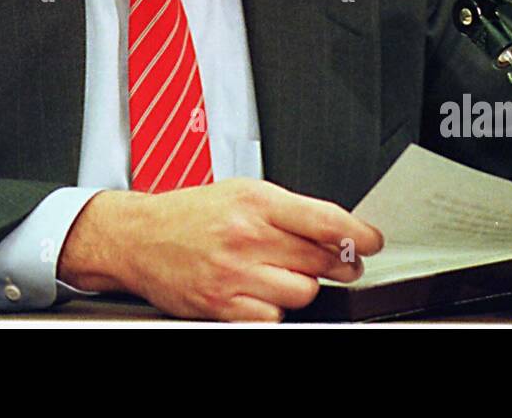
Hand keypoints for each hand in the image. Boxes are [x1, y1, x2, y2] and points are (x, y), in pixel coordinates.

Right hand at [58, 178, 384, 321]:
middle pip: (320, 260)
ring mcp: (234, 274)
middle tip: (340, 262)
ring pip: (302, 292)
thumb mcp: (241, 193)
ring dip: (303, 286)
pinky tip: (262, 293)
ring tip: (286, 274)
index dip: (359, 234)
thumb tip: (338, 231)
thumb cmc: (191, 214)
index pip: (325, 221)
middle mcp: (246, 236)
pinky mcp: (222, 306)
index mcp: (255, 201)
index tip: (372, 241)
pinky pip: (273, 318)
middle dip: (338, 263)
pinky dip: (274, 310)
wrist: (140, 237)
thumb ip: (288, 210)